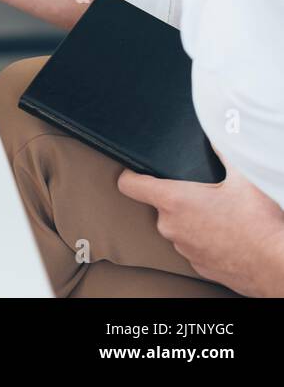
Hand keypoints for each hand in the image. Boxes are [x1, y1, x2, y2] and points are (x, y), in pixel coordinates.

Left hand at [118, 163, 283, 296]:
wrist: (278, 266)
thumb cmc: (260, 225)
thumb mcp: (244, 178)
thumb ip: (224, 151)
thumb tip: (218, 132)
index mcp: (174, 201)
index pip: (129, 185)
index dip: (131, 174)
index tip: (137, 171)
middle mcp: (171, 227)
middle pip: (160, 205)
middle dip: (178, 198)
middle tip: (206, 194)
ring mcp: (183, 249)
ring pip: (178, 227)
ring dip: (193, 220)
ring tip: (221, 216)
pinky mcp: (198, 265)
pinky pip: (193, 246)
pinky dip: (205, 239)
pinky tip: (227, 234)